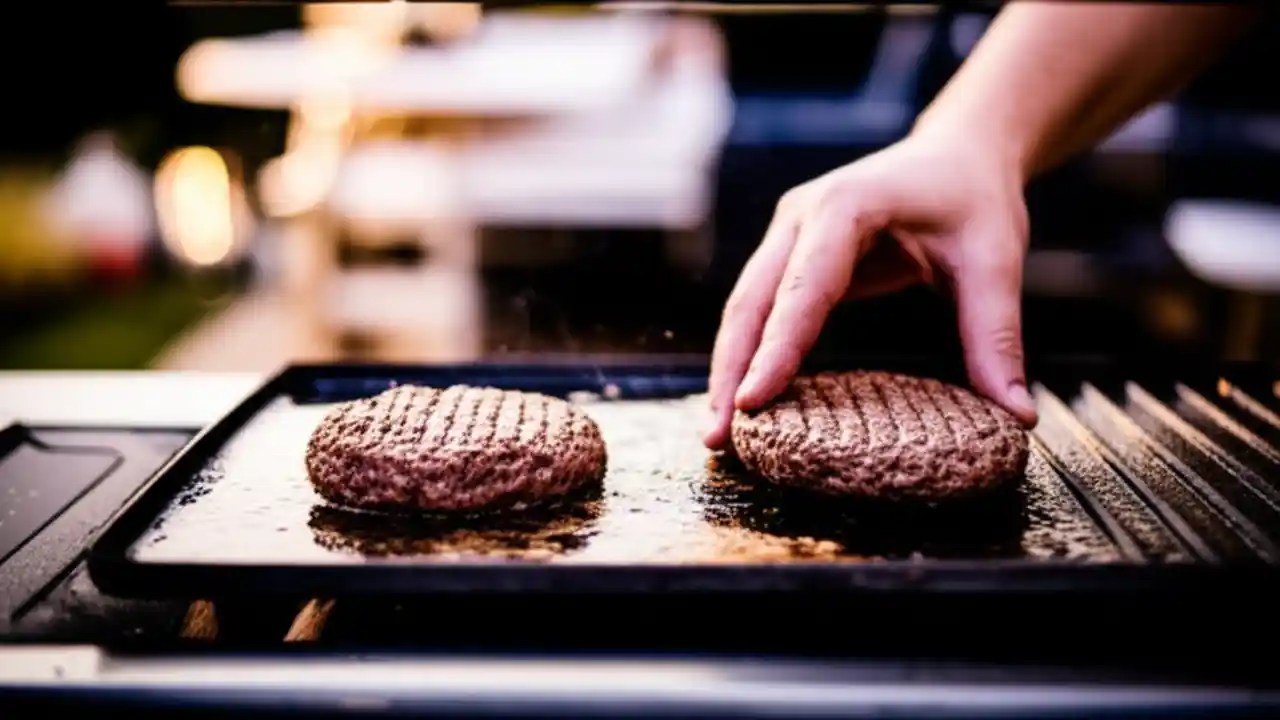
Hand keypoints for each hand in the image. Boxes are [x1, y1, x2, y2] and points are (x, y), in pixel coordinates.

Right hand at [703, 129, 1038, 448]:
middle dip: (731, 371)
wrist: (956, 153)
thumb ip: (995, 338)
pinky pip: (759, 311)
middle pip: (751, 303)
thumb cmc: (973, 199)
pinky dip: (748, 355)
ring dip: (729, 369)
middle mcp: (801, 216)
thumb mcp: (994, 262)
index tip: (751, 404)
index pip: (802, 289)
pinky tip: (744, 401)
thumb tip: (1016, 416)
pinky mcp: (788, 255)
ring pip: (744, 309)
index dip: (776, 349)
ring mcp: (787, 234)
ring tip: (718, 433)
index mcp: (845, 207)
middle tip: (718, 437)